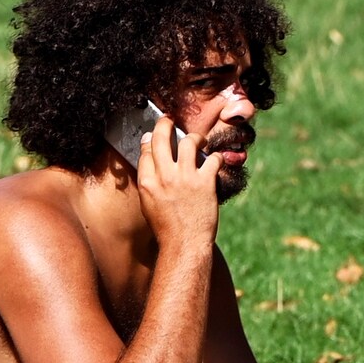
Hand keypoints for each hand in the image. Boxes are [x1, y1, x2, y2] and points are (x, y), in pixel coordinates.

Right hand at [135, 114, 218, 245]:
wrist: (183, 243)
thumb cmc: (166, 227)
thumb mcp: (148, 204)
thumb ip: (149, 183)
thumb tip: (151, 165)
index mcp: (147, 182)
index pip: (147, 150)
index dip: (151, 139)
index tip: (154, 133)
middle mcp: (164, 176)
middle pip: (163, 138)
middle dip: (165, 124)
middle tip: (169, 119)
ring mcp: (185, 177)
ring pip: (189, 142)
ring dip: (195, 137)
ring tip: (198, 139)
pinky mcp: (205, 182)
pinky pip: (213, 159)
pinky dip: (216, 157)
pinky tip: (216, 160)